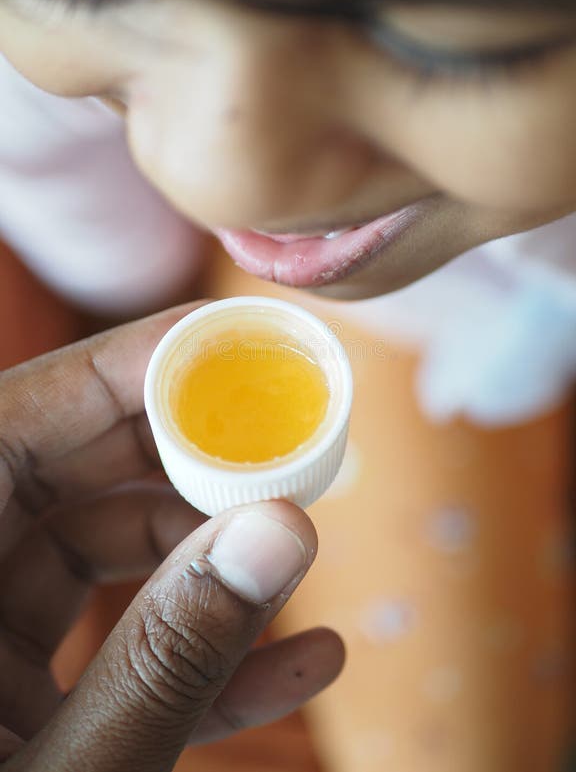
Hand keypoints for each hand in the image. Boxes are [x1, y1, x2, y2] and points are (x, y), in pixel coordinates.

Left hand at [0, 304, 344, 770]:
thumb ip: (169, 659)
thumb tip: (283, 530)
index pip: (16, 420)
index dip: (123, 367)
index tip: (227, 343)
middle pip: (74, 475)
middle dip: (192, 462)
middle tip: (285, 447)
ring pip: (105, 555)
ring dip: (210, 557)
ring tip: (299, 555)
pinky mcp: (25, 705)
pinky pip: (114, 652)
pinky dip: (200, 658)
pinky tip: (299, 663)